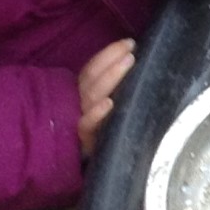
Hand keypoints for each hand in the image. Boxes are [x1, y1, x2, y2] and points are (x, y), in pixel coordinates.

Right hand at [77, 38, 135, 158]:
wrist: (77, 166)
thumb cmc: (95, 132)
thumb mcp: (99, 108)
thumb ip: (108, 89)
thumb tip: (133, 65)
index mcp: (80, 94)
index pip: (91, 70)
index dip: (107, 55)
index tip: (128, 43)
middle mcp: (76, 105)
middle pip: (91, 79)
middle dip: (110, 61)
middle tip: (130, 49)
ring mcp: (78, 123)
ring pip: (91, 96)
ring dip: (109, 78)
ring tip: (127, 62)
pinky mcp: (82, 143)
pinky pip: (86, 126)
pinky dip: (96, 114)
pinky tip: (108, 104)